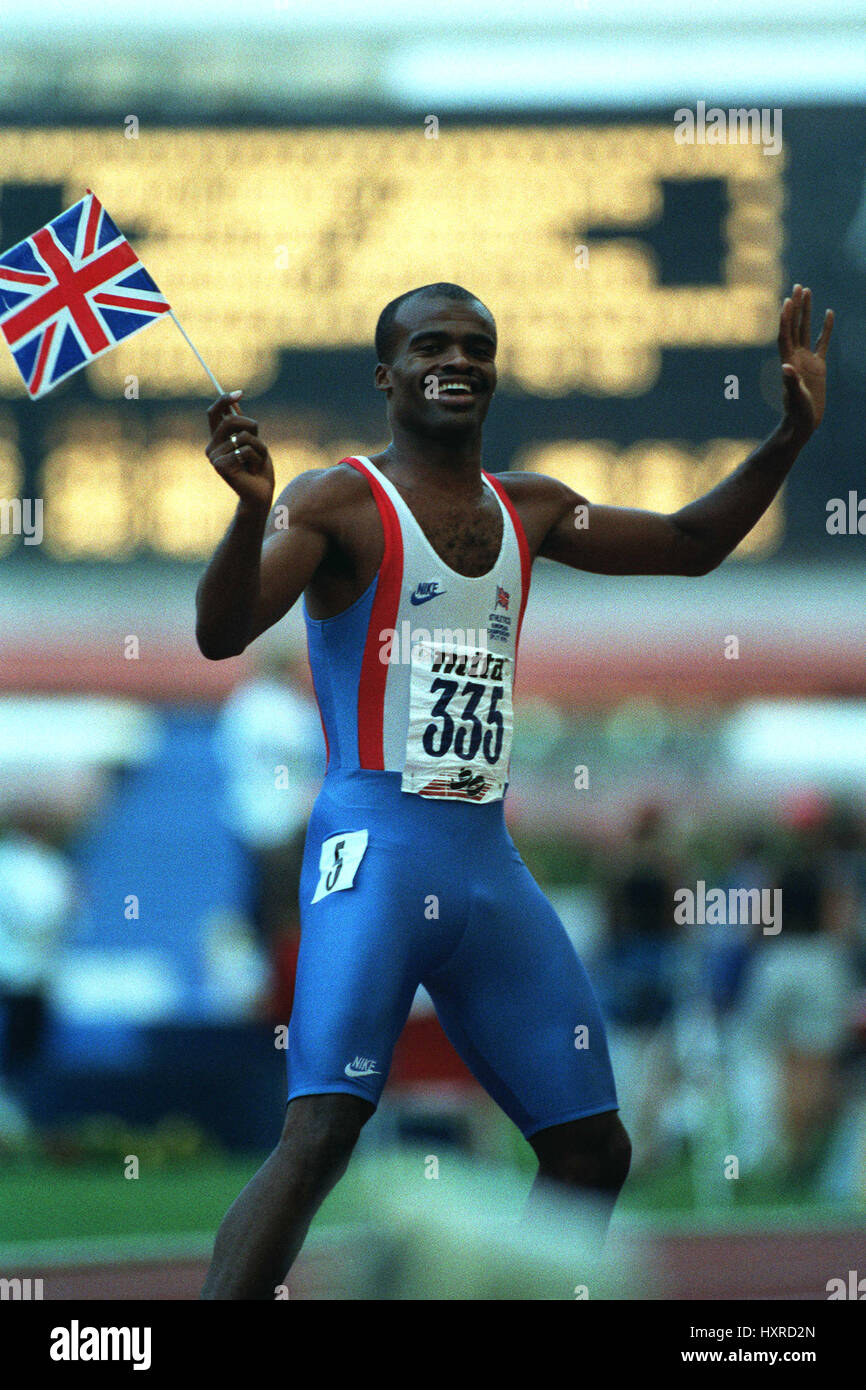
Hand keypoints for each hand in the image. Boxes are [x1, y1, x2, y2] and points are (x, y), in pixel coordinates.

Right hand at [205, 391, 274, 509]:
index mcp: (217, 439)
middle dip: (250, 425)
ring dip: (258, 447)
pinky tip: (253, 470)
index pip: (214, 413)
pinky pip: (245, 450)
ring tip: (256, 461)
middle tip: (258, 435)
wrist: (260, 493)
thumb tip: (235, 402)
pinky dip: (257, 459)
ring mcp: (214, 457)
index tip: (240, 393)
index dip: (225, 400)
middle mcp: (212, 447)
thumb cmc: (258, 468)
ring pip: (242, 437)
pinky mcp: (221, 466)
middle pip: (229, 420)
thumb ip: (243, 425)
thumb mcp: (253, 441)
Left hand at [778, 283, 833, 440]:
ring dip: (806, 311)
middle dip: (796, 307)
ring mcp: (806, 360)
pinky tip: (828, 313)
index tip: (787, 301)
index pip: (786, 335)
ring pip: (806, 330)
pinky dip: (825, 328)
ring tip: (807, 291)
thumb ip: (791, 382)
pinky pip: (822, 343)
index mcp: (789, 362)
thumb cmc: (797, 412)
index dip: (786, 319)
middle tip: (798, 286)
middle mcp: (796, 357)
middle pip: (795, 326)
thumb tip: (786, 368)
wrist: (803, 423)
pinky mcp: (817, 366)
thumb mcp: (795, 397)